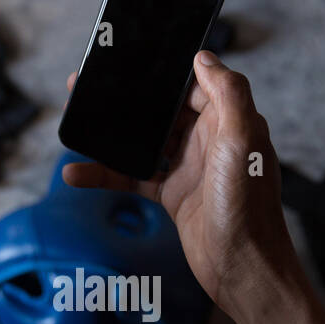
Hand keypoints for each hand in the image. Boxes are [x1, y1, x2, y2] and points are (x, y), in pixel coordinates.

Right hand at [62, 51, 299, 320]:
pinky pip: (131, 177)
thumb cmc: (248, 205)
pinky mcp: (172, 194)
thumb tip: (204, 56)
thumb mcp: (242, 139)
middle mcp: (209, 139)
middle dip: (126, 99)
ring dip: (109, 134)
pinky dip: (104, 174)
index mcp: (228, 120)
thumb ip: (228, 92)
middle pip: (161, 110)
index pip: (192, 83)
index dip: (162, 72)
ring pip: (141, 141)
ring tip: (75, 119)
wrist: (242, 267)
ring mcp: (188, 167)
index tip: (130, 59)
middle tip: (89, 85)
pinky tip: (75, 173)